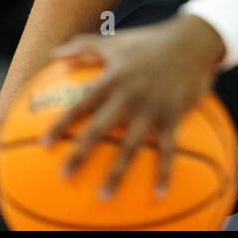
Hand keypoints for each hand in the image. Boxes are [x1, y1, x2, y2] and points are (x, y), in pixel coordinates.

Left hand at [47, 14, 225, 198]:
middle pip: (100, 129)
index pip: (81, 104)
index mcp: (113, 79)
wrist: (193, 41)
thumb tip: (53, 55)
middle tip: (64, 176)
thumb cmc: (149, 41)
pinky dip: (164, 173)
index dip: (61, 123)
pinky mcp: (173, 117)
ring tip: (103, 196)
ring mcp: (151, 109)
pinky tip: (159, 194)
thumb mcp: (114, 41)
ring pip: (131, 146)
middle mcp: (129, 96)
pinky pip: (168, 150)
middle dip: (81, 153)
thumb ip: (82, 46)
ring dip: (116, 172)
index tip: (43, 144)